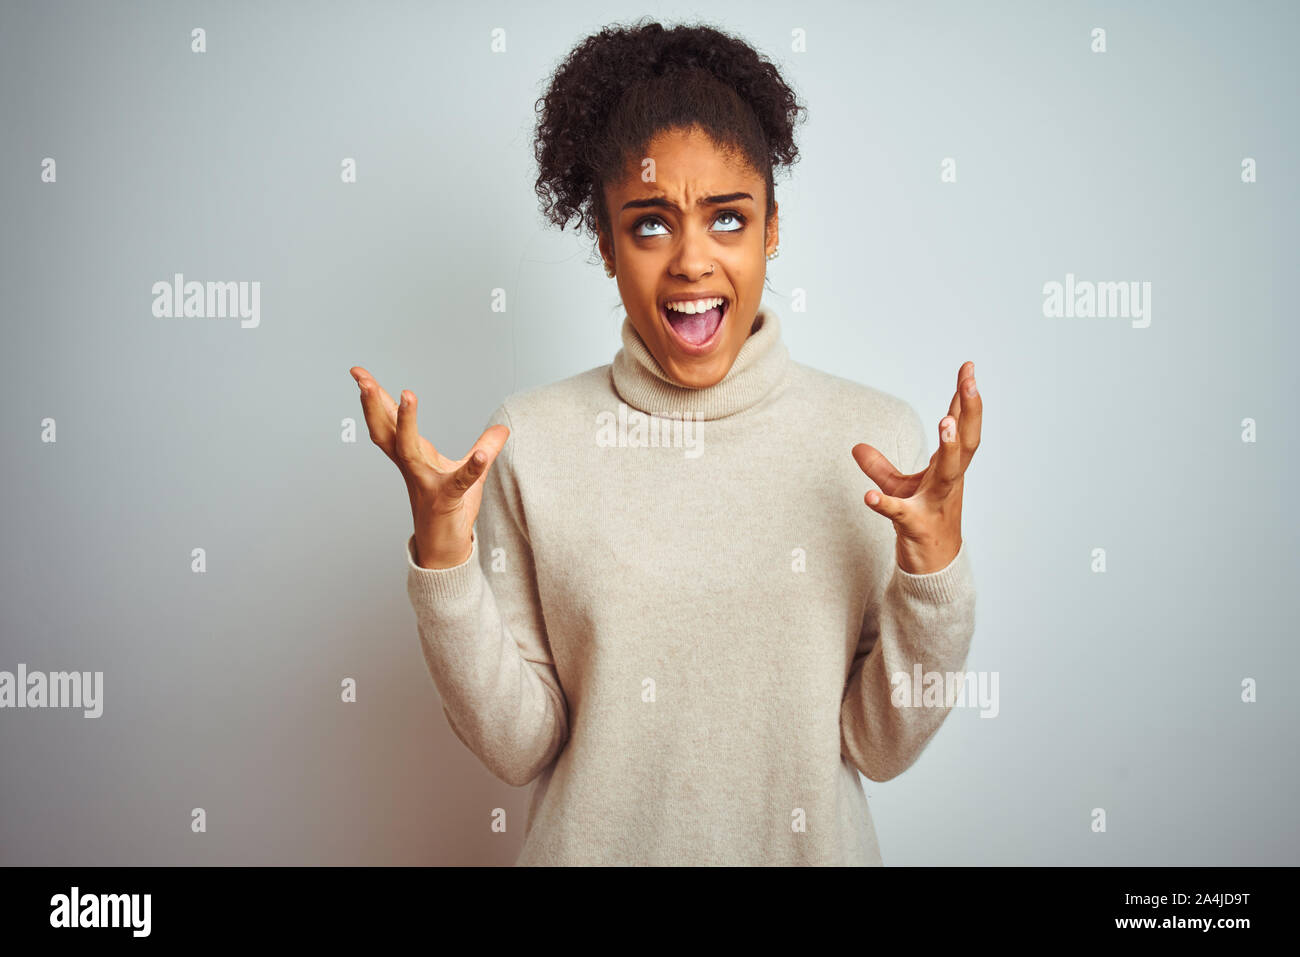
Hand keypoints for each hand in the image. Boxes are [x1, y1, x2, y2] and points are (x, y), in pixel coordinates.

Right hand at [350, 366, 508, 569]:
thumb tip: (503, 428)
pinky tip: (483, 456)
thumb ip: (483, 448)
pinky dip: (473, 468)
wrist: (445, 549)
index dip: (375, 397)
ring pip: (409, 450)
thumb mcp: (470, 472)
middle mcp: (413, 467)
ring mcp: (426, 483)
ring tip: (407, 394)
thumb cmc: (450, 509)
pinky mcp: (446, 499)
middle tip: (363, 380)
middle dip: (374, 404)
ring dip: (406, 422)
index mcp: (414, 456)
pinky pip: (460, 481)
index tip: (358, 373)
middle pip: (386, 432)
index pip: (389, 422)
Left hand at [851, 361, 981, 574]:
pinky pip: (901, 514)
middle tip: (970, 382)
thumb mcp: (900, 489)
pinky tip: (867, 496)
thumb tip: (856, 447)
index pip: (960, 428)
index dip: (964, 399)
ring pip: (948, 473)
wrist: (934, 567)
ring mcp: (936, 504)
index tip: (968, 368)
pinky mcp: (917, 527)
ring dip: (949, 448)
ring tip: (945, 423)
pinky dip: (884, 504)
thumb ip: (880, 467)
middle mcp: (949, 482)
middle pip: (966, 443)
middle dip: (969, 412)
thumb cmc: (923, 522)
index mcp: (949, 468)